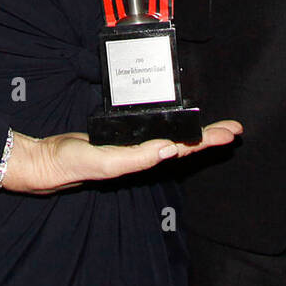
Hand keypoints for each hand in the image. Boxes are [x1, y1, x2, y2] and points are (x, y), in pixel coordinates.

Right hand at [1, 120, 242, 193]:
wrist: (49, 161)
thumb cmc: (75, 164)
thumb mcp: (107, 162)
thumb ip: (137, 158)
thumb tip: (170, 150)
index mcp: (145, 159)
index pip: (184, 149)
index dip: (208, 141)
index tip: (230, 133)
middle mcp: (144, 154)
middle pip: (185, 144)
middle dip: (210, 136)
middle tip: (235, 127)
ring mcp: (135, 146)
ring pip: (172, 138)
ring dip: (194, 132)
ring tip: (215, 127)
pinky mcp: (123, 137)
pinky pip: (154, 130)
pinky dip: (169, 125)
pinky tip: (174, 122)